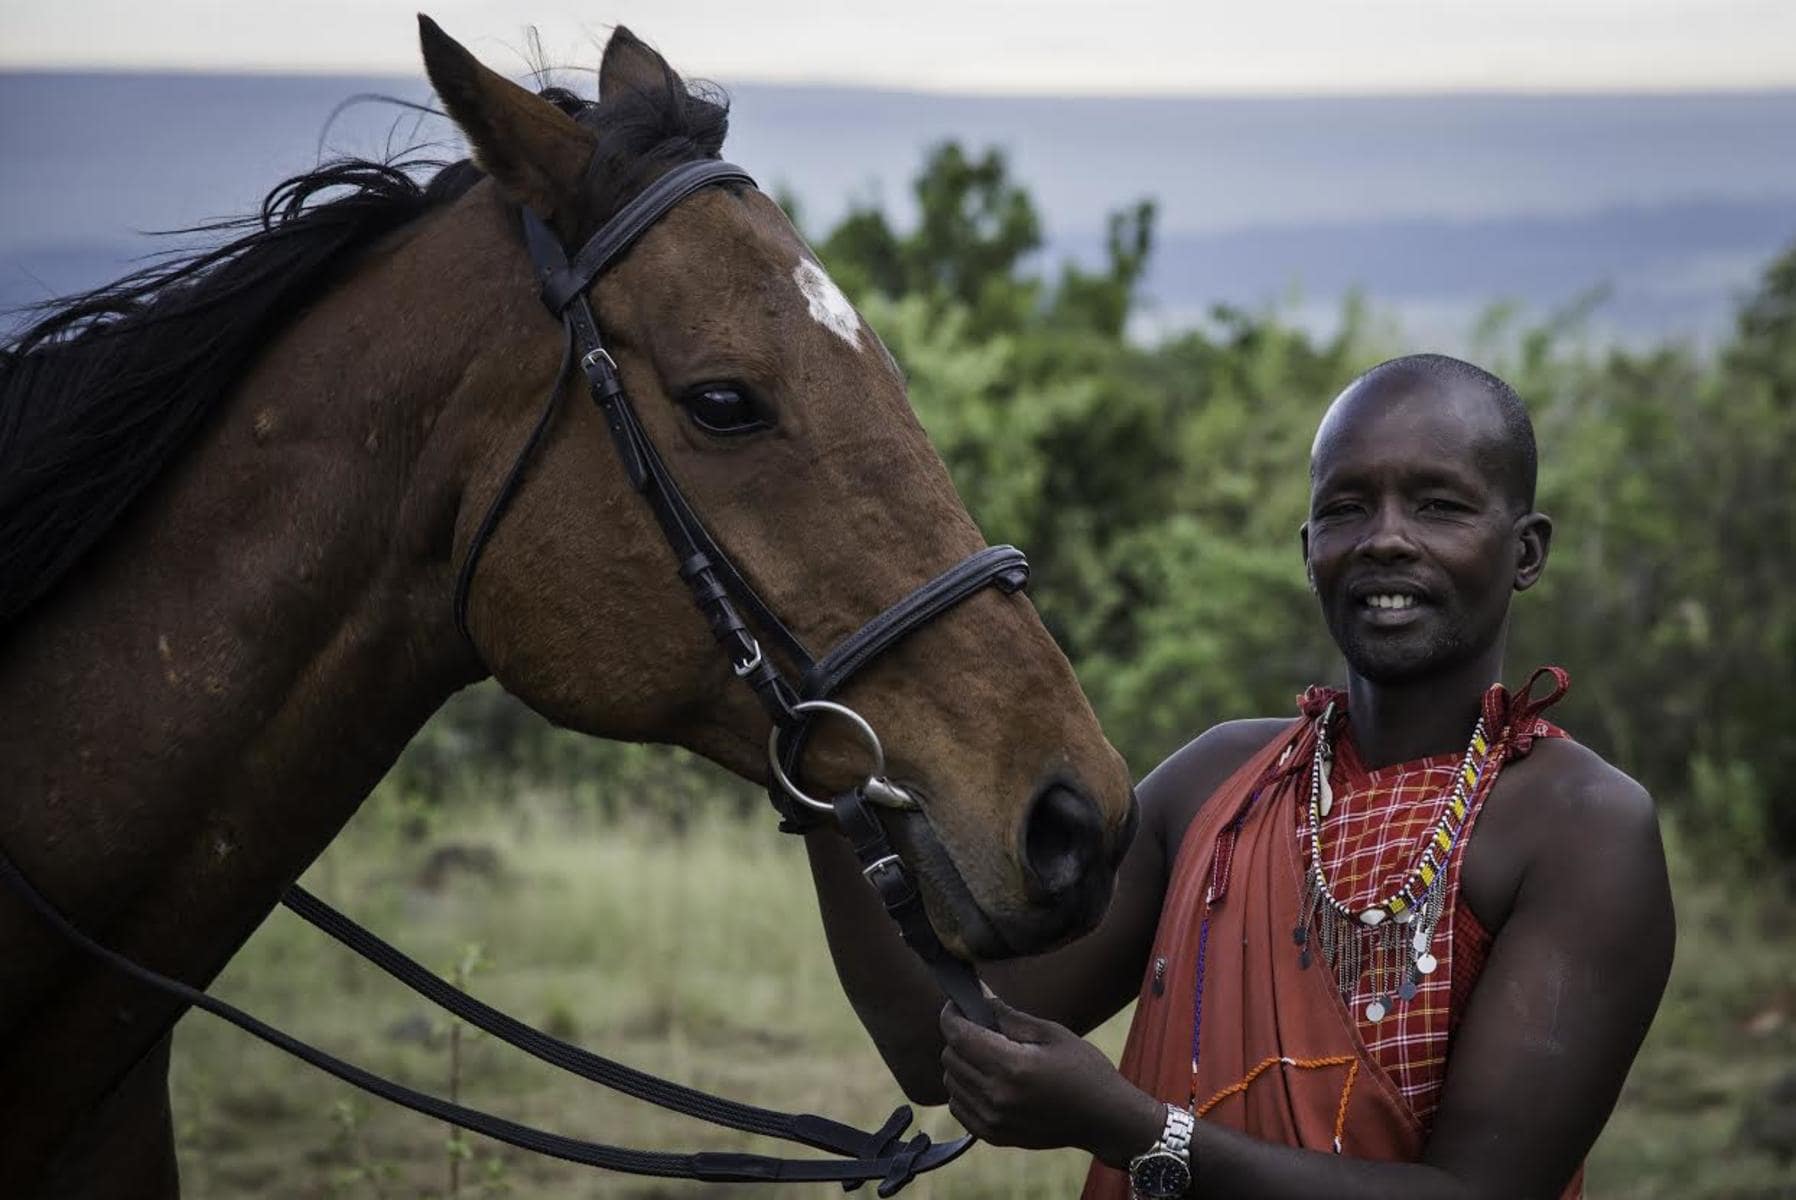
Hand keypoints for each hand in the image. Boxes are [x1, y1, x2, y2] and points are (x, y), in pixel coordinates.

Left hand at [938, 993, 1164, 1166]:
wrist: (1105, 1119)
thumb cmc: (1085, 1070)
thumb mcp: (1052, 1033)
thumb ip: (1009, 1016)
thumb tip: (980, 995)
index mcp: (1011, 1066)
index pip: (958, 1036)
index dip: (951, 1015)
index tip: (956, 1004)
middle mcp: (997, 1095)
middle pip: (950, 1058)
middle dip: (958, 1037)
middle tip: (979, 1028)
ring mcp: (994, 1120)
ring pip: (951, 1083)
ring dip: (960, 1064)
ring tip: (987, 1055)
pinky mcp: (995, 1136)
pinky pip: (959, 1107)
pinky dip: (964, 1090)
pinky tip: (987, 1081)